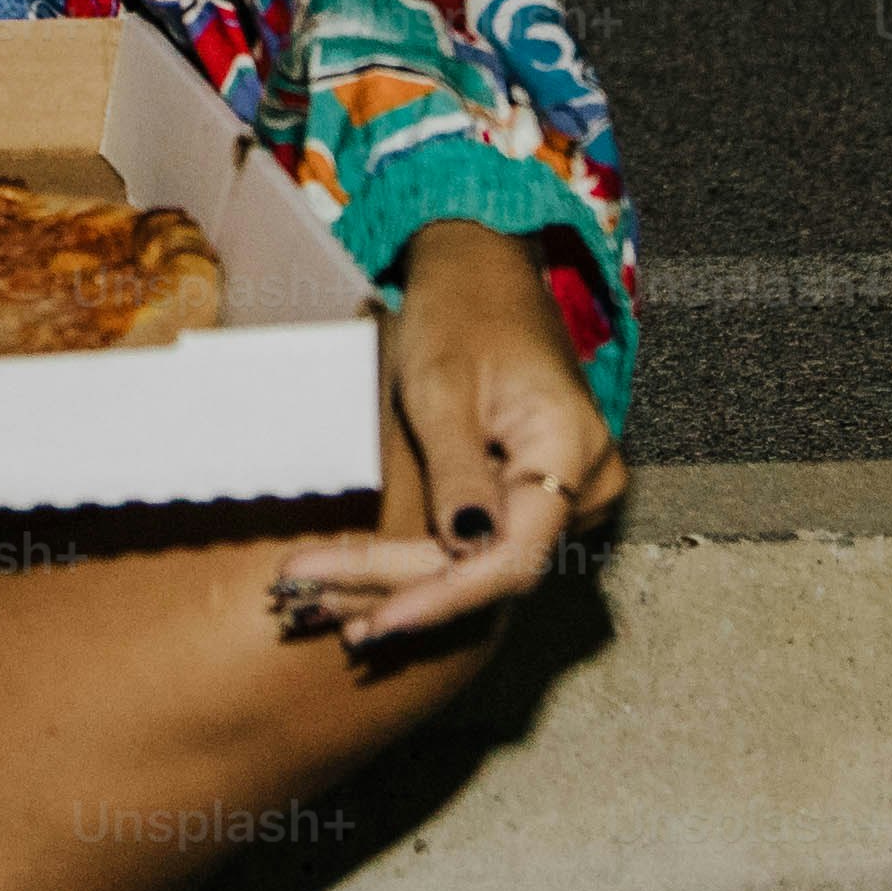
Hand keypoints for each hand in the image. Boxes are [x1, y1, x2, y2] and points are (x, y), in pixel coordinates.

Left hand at [267, 220, 625, 650]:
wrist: (482, 270)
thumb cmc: (460, 312)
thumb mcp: (443, 385)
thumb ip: (458, 468)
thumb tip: (466, 549)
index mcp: (574, 454)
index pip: (513, 559)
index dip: (443, 598)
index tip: (376, 620)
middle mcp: (585, 488)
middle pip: (489, 569)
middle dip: (396, 591)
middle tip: (306, 604)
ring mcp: (566, 496)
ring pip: (482, 565)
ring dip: (402, 587)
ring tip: (319, 606)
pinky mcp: (535, 496)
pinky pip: (482, 544)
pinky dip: (423, 566)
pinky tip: (364, 590)